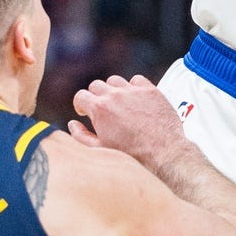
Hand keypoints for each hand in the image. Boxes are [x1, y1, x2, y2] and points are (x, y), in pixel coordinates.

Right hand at [71, 75, 189, 174]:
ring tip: (119, 104)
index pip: (80, 96)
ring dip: (113, 90)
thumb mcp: (101, 150)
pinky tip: (135, 99)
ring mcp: (133, 91)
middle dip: (96, 97)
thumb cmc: (131, 155)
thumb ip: (81, 136)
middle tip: (102, 110)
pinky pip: (136, 80)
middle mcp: (114, 95)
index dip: (81, 105)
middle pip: (96, 85)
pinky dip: (133, 87)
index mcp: (99, 108)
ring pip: (115, 80)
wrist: (163, 153)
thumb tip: (73, 124)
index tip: (85, 112)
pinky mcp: (150, 91)